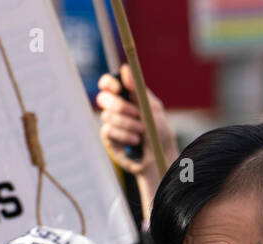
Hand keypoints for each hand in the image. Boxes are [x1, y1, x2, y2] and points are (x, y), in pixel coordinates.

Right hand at [97, 66, 176, 220]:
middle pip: (103, 98)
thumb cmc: (159, 131)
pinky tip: (135, 141)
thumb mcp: (151, 107)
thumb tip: (124, 68)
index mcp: (125, 96)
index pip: (107, 84)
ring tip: (142, 131)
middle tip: (136, 113)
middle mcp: (115, 109)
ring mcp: (111, 124)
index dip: (108, 83)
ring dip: (128, 124)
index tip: (116, 87)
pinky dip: (124, 135)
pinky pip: (108, 131)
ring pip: (107, 116)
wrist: (160, 157)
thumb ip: (137, 90)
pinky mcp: (109, 140)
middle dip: (119, 105)